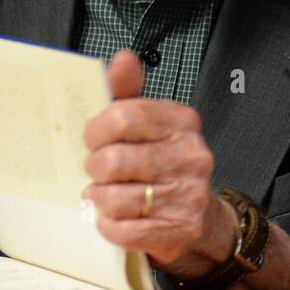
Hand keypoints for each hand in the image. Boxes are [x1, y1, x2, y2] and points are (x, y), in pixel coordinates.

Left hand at [81, 50, 236, 274]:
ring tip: (102, 195)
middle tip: (96, 170)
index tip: (91, 139)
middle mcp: (191, 155)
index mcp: (181, 121)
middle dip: (95, 168)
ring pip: (117, 198)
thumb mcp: (148, 122)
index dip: (96, 130)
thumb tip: (122, 58)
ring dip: (100, 199)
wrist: (199, 213)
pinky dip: (109, 226)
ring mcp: (189, 194)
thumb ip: (127, 92)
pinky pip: (125, 230)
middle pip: (115, 160)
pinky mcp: (181, 229)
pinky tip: (111, 218)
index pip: (125, 117)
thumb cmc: (161, 161)